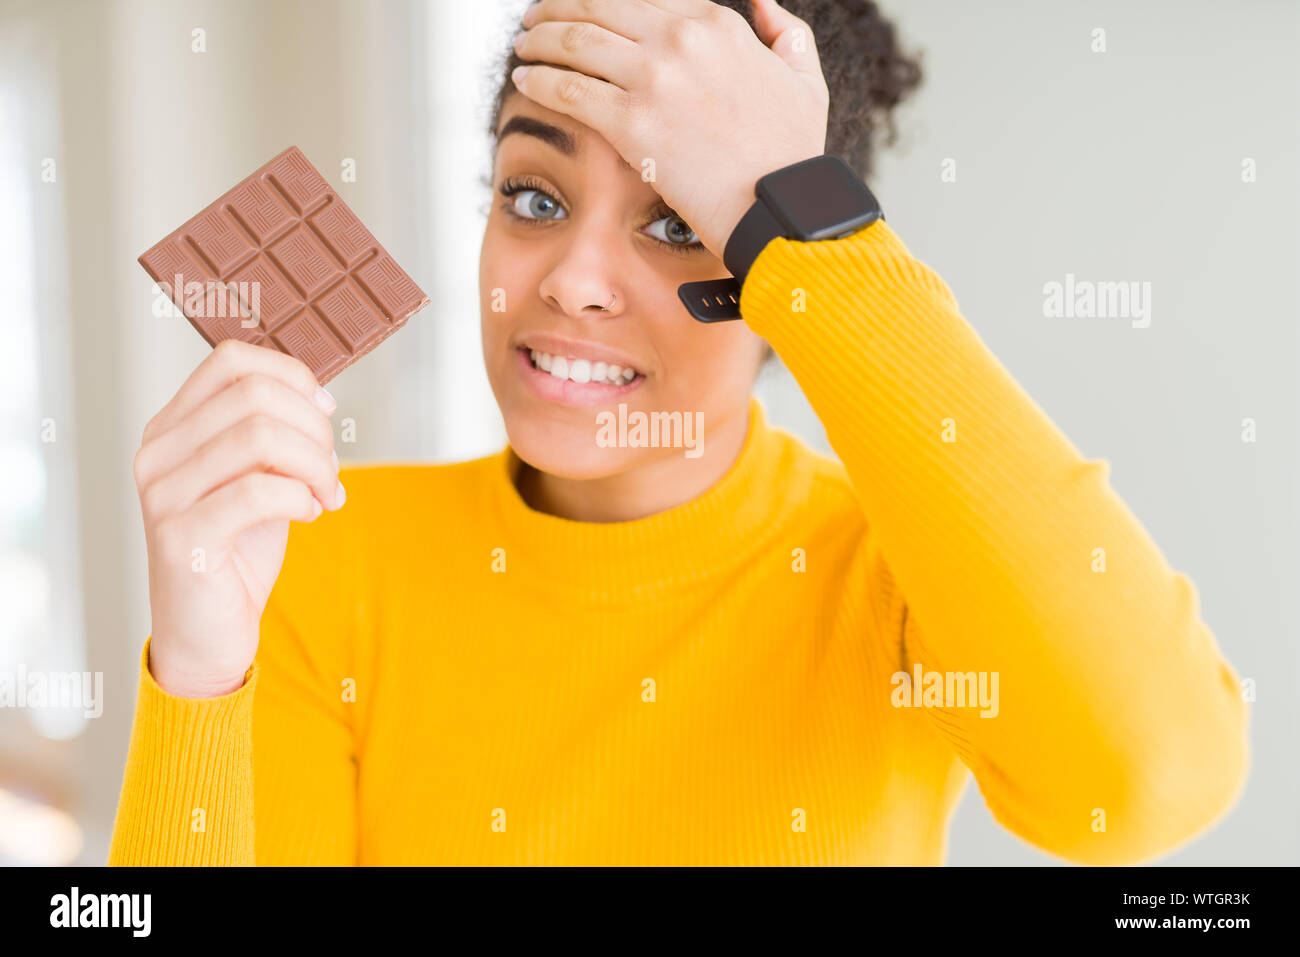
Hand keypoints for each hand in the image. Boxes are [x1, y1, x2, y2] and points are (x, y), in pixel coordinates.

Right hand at [133, 340, 345, 696]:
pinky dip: (301, 498)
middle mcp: (157, 453)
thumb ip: (274, 435)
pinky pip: (260, 492)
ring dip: (315, 464)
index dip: (292, 376)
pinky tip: (309, 514)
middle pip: (255, 395)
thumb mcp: (257, 478)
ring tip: (325, 493)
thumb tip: (320, 400)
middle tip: (330, 469)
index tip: (325, 413)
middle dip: (314, 428)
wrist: (207, 632)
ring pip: (260, 437)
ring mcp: (163, 495)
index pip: (231, 360)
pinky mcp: (182, 538)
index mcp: (172, 428)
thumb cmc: (236, 551)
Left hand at [512, 0, 828, 259]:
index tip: (580, 8)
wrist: (780, 206)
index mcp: (716, 24)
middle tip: (535, 20)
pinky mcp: (632, 123)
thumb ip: (786, 34)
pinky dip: (538, 80)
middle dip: (557, 8)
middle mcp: (681, 39)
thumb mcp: (805, 80)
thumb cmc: (792, 155)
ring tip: (522, 49)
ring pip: (574, 40)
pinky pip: (567, 89)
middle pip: (598, 5)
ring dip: (539, 40)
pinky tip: (523, 82)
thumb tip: (765, 4)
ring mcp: (654, 78)